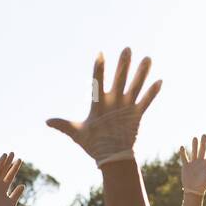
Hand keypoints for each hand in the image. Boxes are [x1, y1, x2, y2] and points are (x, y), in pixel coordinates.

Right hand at [0, 152, 24, 205]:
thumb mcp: (12, 202)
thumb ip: (16, 194)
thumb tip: (23, 185)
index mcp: (5, 187)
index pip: (11, 174)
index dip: (15, 167)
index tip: (20, 159)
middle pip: (4, 170)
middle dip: (8, 161)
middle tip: (13, 153)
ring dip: (1, 162)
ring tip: (6, 154)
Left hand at [47, 47, 161, 165]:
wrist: (110, 156)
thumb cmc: (92, 144)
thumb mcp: (77, 133)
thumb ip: (64, 125)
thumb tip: (47, 121)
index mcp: (99, 103)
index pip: (98, 82)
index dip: (99, 69)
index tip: (100, 54)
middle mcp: (113, 100)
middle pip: (119, 79)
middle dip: (123, 66)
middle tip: (127, 49)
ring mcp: (126, 106)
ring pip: (134, 86)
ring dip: (141, 74)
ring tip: (147, 58)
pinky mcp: (136, 114)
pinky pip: (146, 102)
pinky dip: (152, 93)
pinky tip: (159, 81)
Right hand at [179, 135, 205, 195]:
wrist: (194, 190)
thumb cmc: (204, 184)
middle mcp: (200, 162)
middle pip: (202, 150)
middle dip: (203, 143)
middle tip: (204, 135)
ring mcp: (193, 163)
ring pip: (194, 152)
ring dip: (194, 145)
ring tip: (195, 138)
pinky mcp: (186, 166)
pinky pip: (184, 158)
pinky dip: (183, 153)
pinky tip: (182, 147)